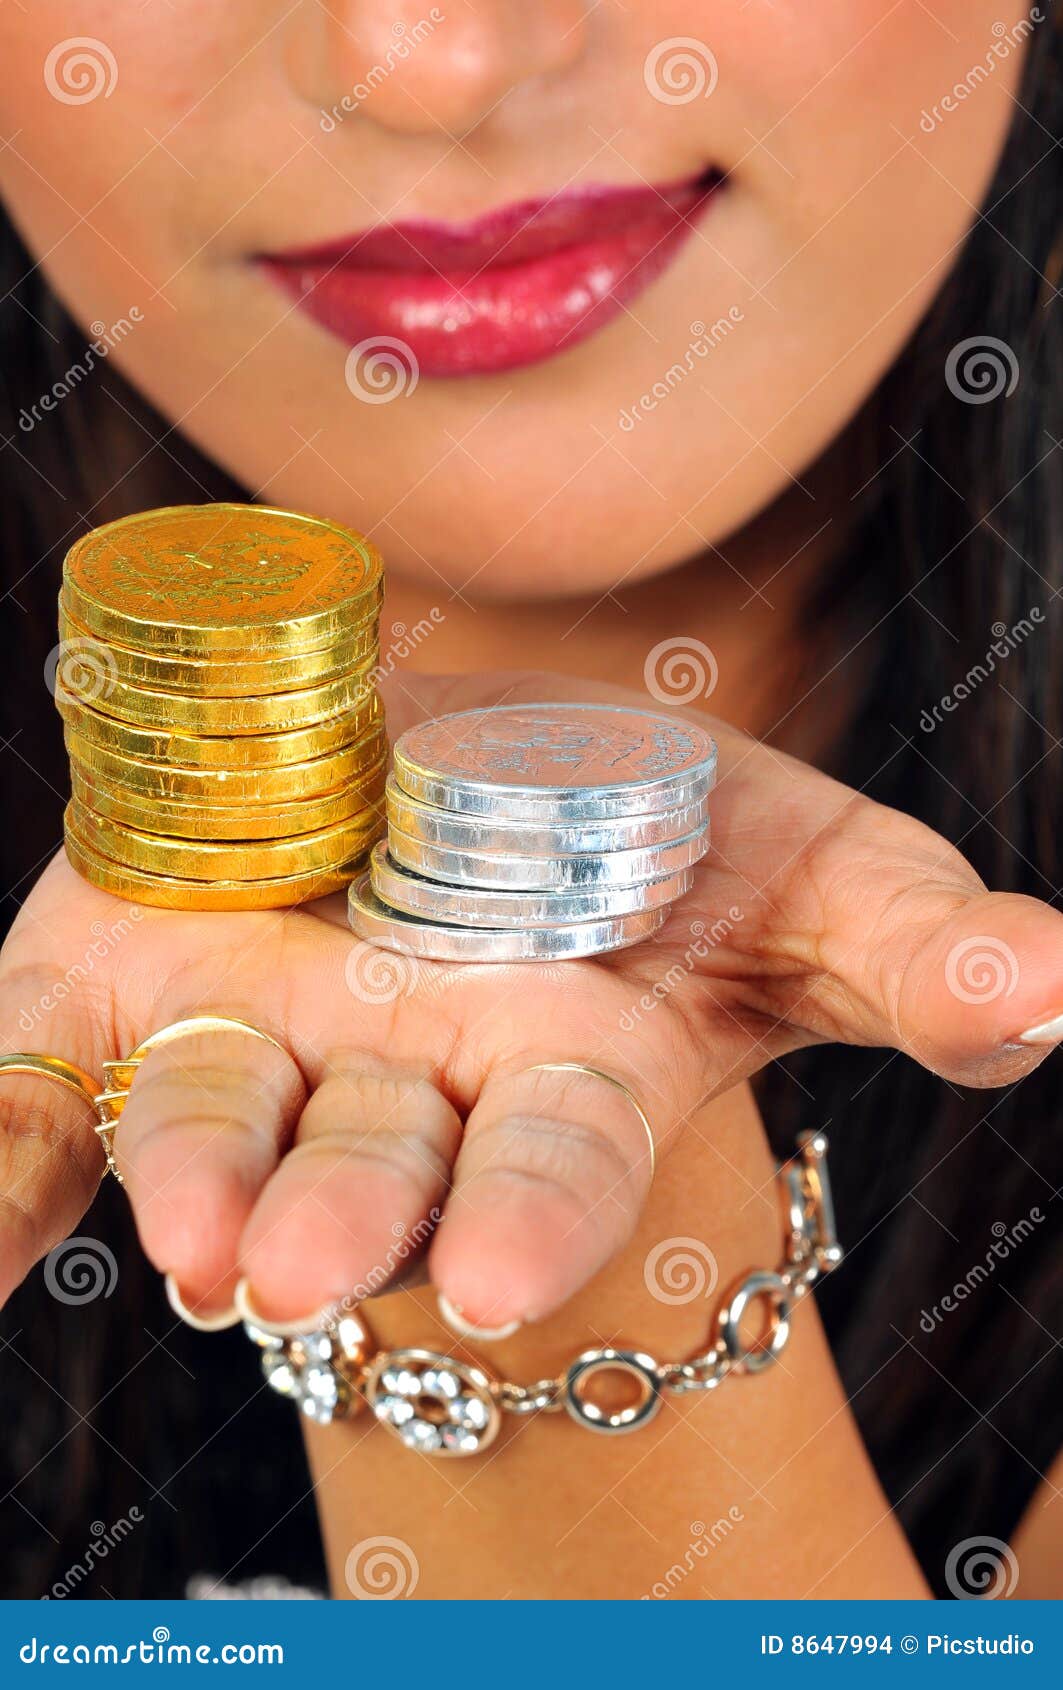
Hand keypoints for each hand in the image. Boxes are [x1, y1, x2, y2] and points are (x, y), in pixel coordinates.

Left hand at [2, 668, 1060, 1328]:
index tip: (486, 1286)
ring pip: (202, 1124)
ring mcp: (251, 1037)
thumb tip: (1056, 989)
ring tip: (180, 1237)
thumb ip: (911, 942)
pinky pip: (32, 1087)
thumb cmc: (662, 846)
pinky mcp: (117, 985)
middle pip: (363, 1164)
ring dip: (178, 1180)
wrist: (475, 789)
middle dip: (339, 1218)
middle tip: (284, 1277)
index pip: (543, 1163)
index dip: (524, 1220)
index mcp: (549, 1067)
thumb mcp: (800, 872)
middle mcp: (394, 1082)